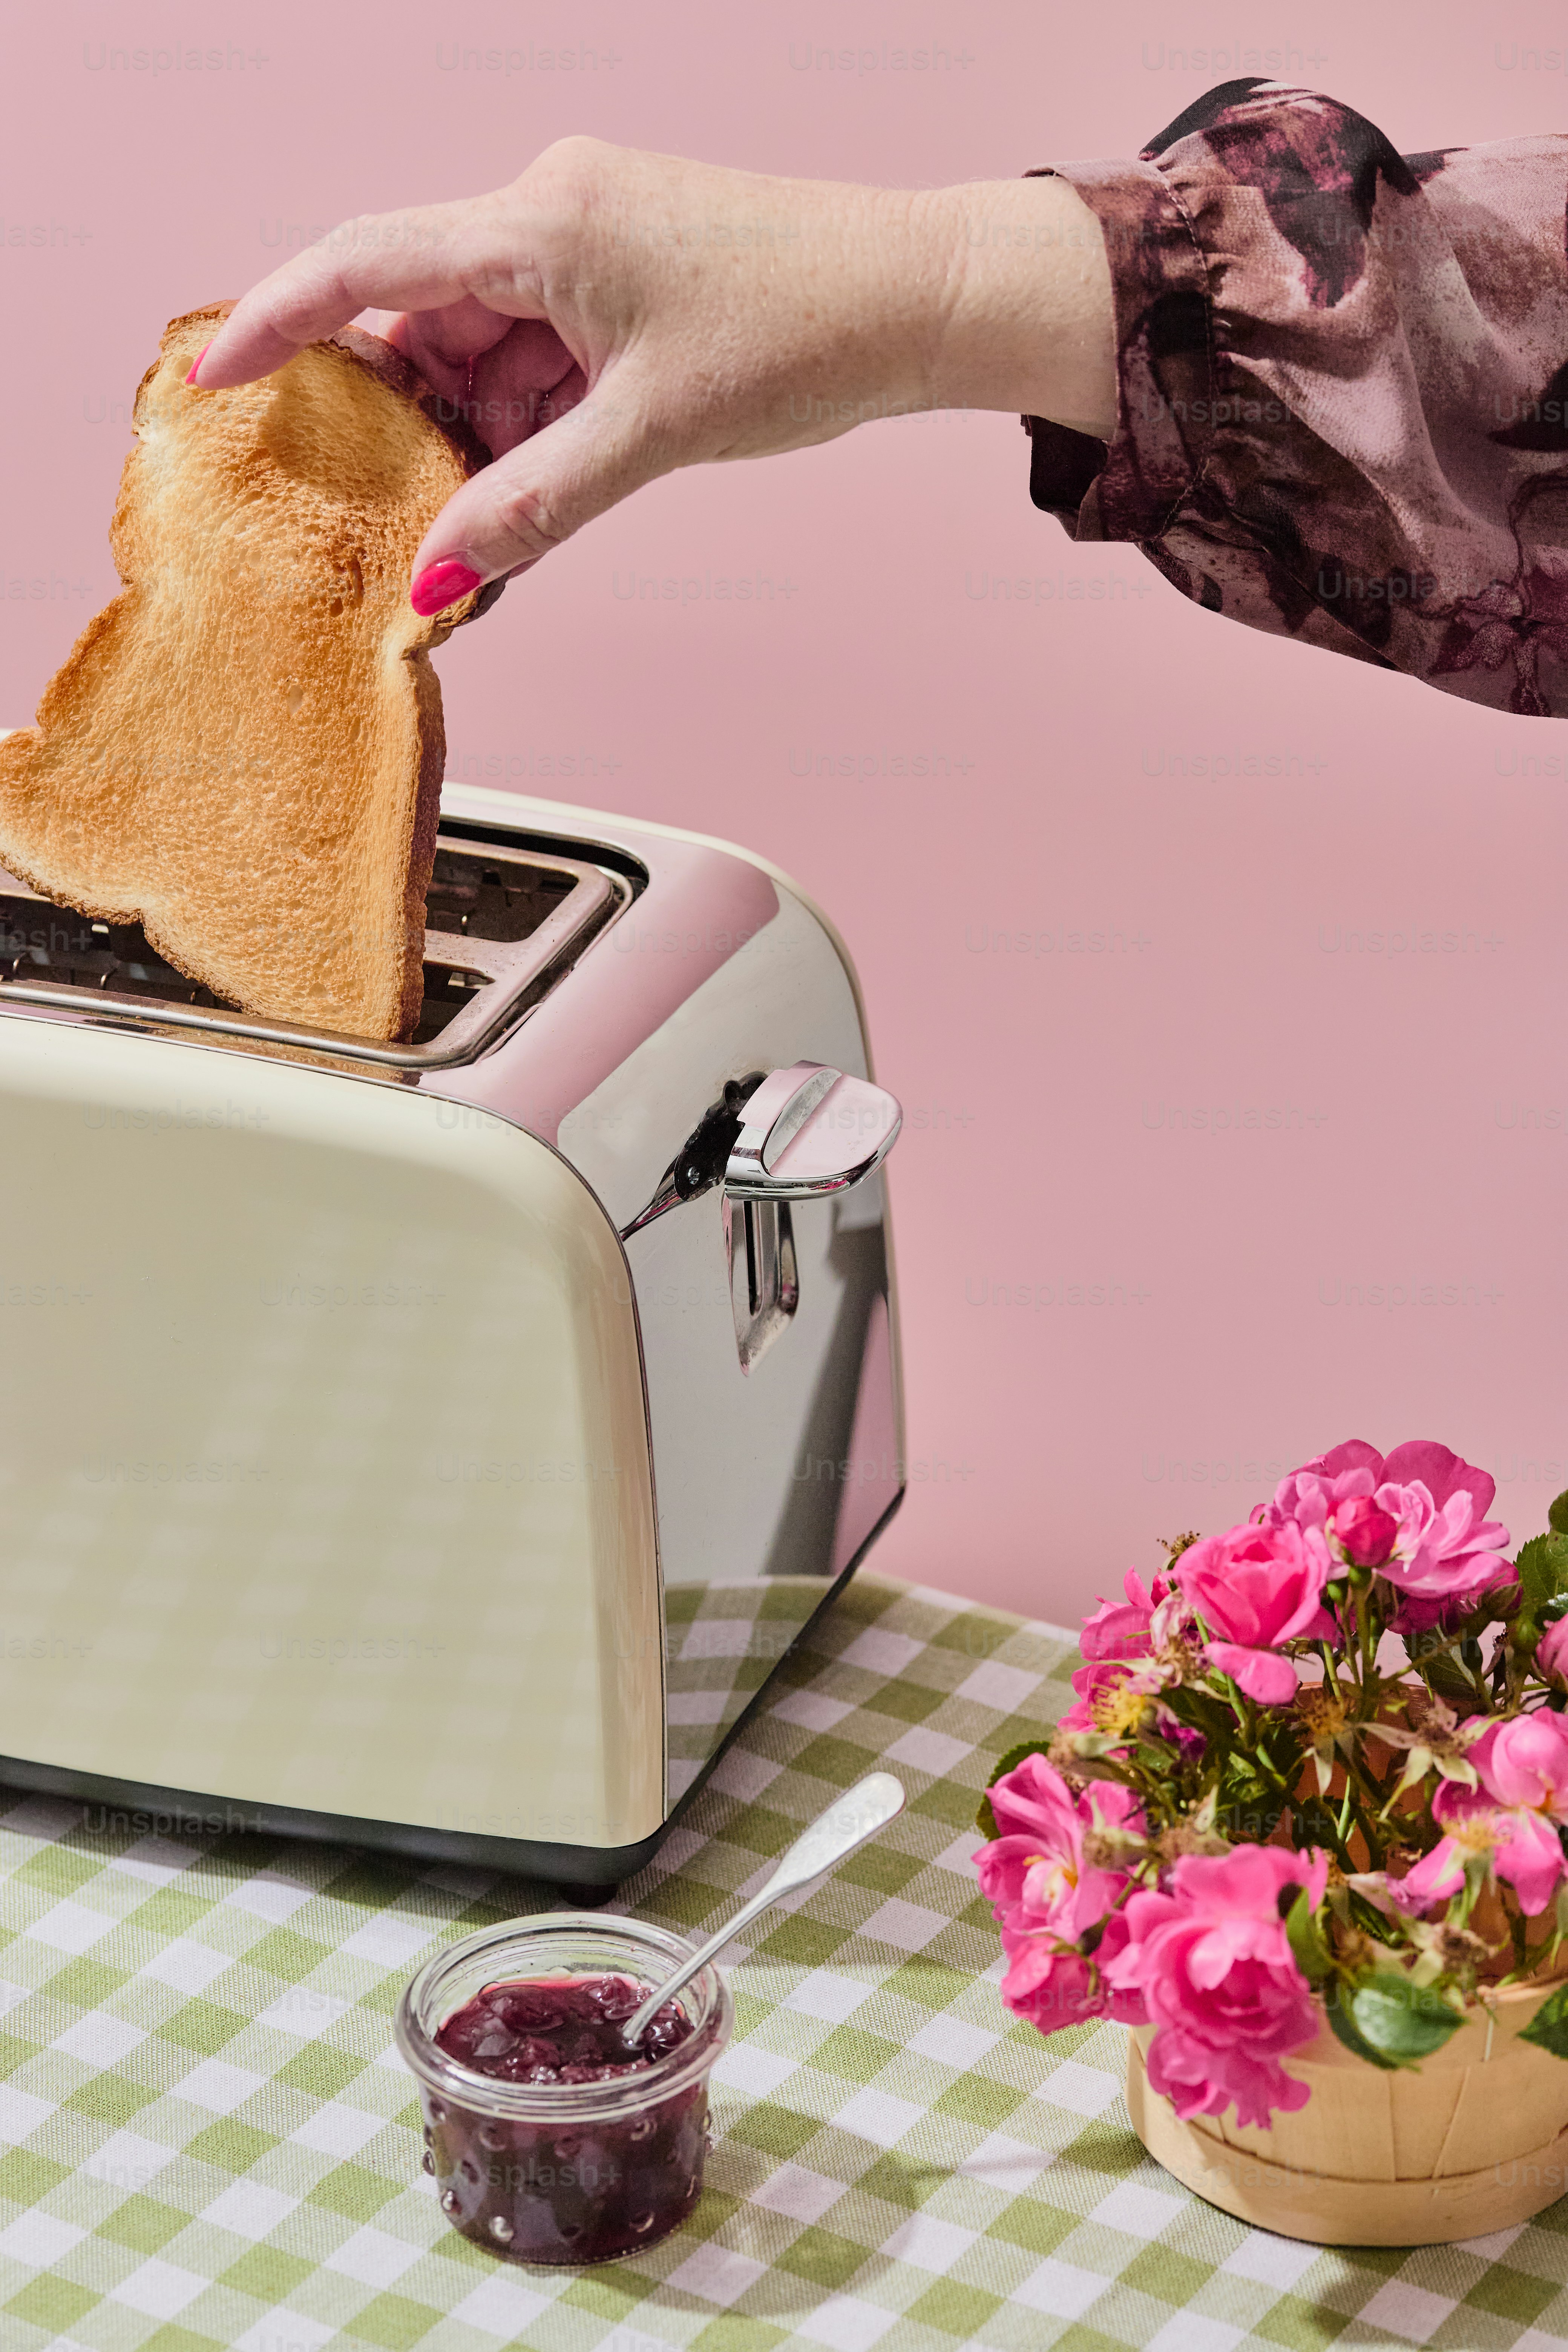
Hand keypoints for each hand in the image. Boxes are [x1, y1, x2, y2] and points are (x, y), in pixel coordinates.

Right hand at [192, 138, 1113, 611]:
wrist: (913, 298)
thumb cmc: (803, 330)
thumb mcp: (652, 434)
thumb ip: (536, 506)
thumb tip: (443, 576)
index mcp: (543, 223)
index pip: (368, 262)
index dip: (278, 319)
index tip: (216, 375)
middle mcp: (551, 216)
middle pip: (423, 317)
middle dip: (403, 414)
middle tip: (384, 505)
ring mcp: (587, 247)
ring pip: (484, 348)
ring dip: (476, 433)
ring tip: (483, 520)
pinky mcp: (621, 282)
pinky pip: (538, 356)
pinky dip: (528, 424)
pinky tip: (532, 488)